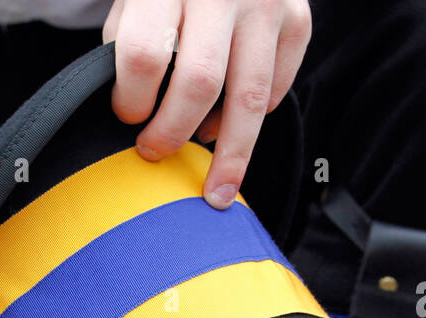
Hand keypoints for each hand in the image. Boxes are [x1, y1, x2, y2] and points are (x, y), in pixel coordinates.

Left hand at [103, 0, 310, 208]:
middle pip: (199, 83)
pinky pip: (277, 87)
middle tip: (154, 152)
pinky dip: (255, 118)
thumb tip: (140, 117)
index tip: (127, 115)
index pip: (145, 56)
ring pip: (249, 98)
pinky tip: (228, 127)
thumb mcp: (134, 1)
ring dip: (230, 155)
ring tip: (216, 191)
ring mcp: (267, 3)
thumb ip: (128, 49)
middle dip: (173, 132)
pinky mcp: (298, 18)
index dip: (131, 100)